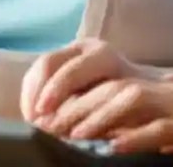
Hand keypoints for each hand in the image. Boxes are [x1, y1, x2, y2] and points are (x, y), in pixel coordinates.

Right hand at [21, 38, 148, 121]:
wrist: (142, 88)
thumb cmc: (134, 103)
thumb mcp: (118, 107)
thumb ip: (91, 112)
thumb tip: (58, 126)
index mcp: (103, 56)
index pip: (70, 71)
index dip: (53, 94)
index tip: (43, 116)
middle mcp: (85, 47)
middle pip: (48, 63)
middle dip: (35, 93)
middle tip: (32, 119)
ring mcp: (71, 50)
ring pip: (39, 67)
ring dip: (31, 94)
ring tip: (30, 118)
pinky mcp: (61, 59)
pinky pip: (38, 73)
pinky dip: (32, 93)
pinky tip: (31, 112)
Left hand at [40, 77, 172, 162]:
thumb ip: (154, 131)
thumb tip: (117, 143)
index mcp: (166, 92)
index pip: (115, 85)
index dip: (82, 99)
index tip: (56, 119)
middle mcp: (172, 92)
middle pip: (114, 88)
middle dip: (79, 106)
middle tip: (52, 126)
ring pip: (130, 100)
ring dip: (98, 117)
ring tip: (73, 135)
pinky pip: (161, 128)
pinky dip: (135, 138)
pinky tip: (115, 150)